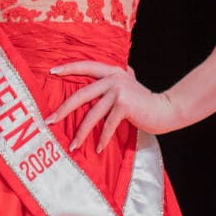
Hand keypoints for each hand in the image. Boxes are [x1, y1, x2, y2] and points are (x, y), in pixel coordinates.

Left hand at [46, 62, 180, 151]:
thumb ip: (113, 80)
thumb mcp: (127, 85)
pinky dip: (102, 138)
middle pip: (81, 94)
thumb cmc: (144, 102)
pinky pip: (107, 125)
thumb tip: (94, 81)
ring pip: (93, 113)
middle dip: (63, 109)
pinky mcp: (125, 105)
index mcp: (112, 71)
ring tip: (73, 146)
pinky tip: (98, 149)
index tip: (51, 72)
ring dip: (81, 132)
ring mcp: (119, 91)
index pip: (86, 66)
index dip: (68, 68)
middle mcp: (113, 78)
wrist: (166, 109)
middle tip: (49, 121)